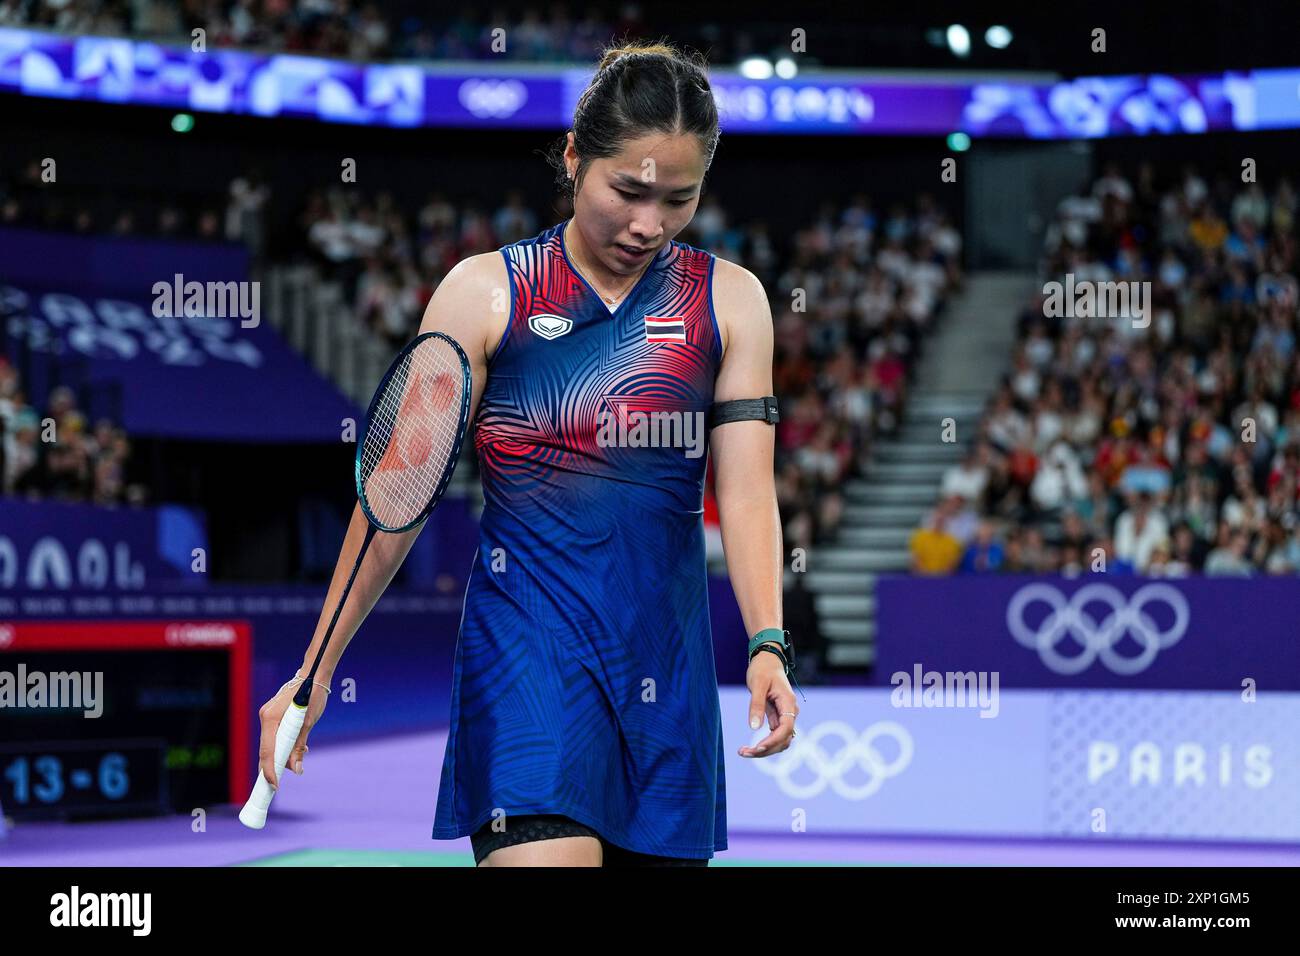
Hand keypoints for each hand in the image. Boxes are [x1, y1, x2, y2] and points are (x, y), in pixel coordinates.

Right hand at [256, 673, 328, 788]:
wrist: (313, 676)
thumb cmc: (313, 696)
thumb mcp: (308, 723)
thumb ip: (299, 747)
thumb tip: (296, 770)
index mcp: (271, 718)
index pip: (267, 751)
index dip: (270, 771)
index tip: (275, 786)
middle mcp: (265, 717)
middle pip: (267, 750)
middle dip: (278, 765)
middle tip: (293, 773)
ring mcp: (268, 716)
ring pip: (272, 744)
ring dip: (285, 753)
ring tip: (304, 752)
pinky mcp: (273, 716)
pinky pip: (275, 736)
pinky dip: (285, 744)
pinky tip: (300, 745)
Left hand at [739, 646, 797, 757]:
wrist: (767, 660)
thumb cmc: (763, 669)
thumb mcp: (757, 684)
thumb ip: (756, 705)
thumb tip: (754, 727)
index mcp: (788, 703)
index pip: (786, 728)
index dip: (773, 740)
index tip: (757, 747)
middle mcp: (790, 712)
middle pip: (784, 739)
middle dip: (765, 749)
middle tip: (743, 752)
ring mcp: (785, 716)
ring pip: (780, 741)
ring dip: (765, 750)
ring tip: (743, 752)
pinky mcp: (778, 718)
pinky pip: (775, 737)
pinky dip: (764, 744)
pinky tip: (749, 747)